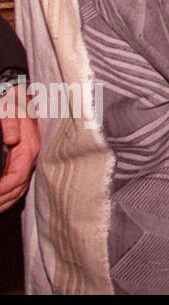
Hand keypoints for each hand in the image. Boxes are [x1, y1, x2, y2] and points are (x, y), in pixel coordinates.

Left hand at [0, 86, 39, 212]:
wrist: (21, 101)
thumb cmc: (13, 105)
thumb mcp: (10, 110)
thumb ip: (9, 123)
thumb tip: (12, 139)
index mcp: (29, 148)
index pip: (17, 177)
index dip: (3, 189)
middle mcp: (29, 159)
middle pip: (18, 189)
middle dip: (2, 200)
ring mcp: (26, 163)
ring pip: (18, 191)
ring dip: (5, 202)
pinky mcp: (21, 164)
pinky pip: (17, 186)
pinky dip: (8, 197)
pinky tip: (1, 202)